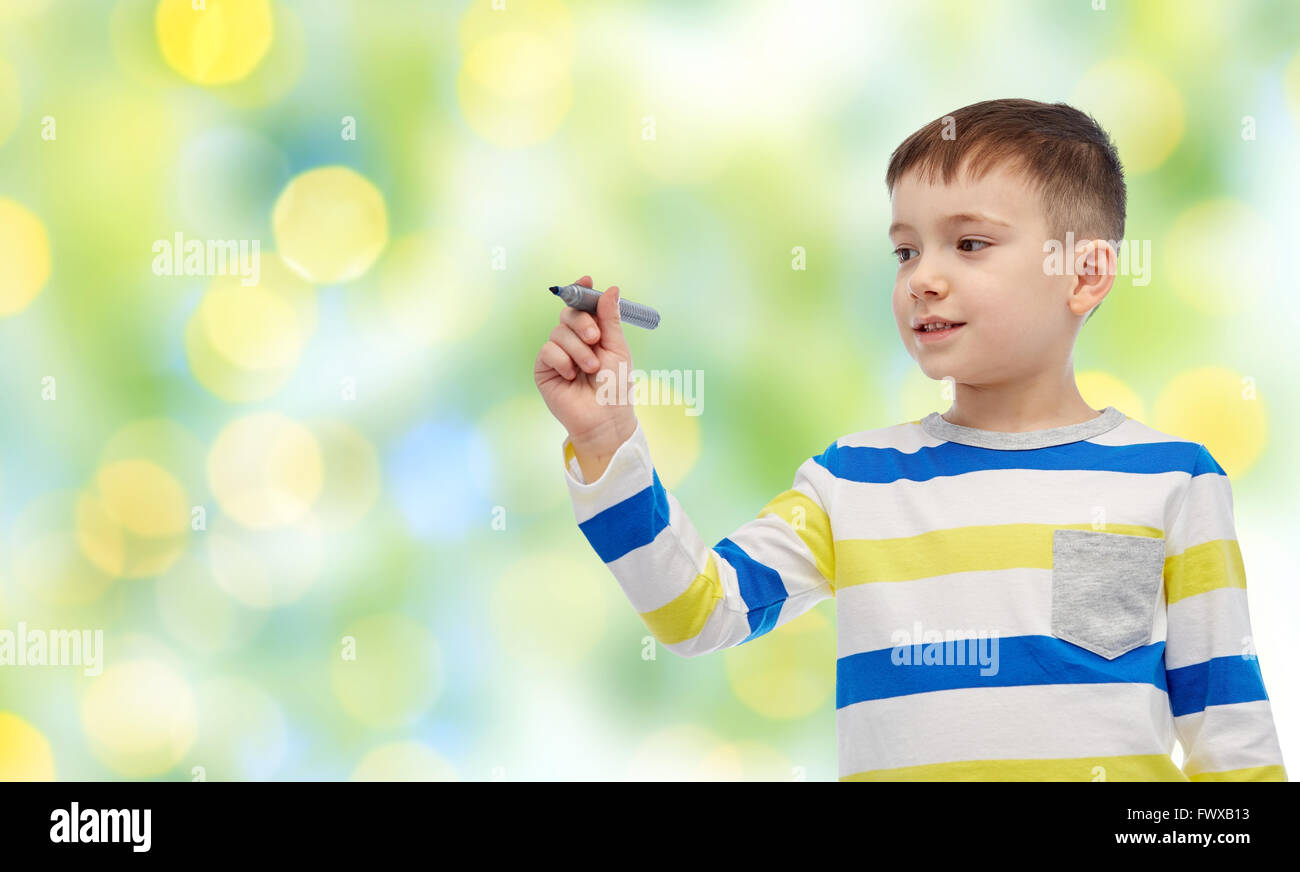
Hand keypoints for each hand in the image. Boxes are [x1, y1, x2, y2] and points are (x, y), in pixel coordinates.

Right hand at [534, 276, 638, 463]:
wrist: (604, 418)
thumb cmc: (615, 386)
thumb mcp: (617, 348)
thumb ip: (610, 319)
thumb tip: (610, 288)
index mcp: (592, 333)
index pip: (583, 306)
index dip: (582, 291)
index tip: (586, 281)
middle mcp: (573, 341)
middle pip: (568, 314)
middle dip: (582, 322)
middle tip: (595, 338)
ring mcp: (557, 354)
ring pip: (559, 332)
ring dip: (578, 349)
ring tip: (591, 368)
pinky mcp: (544, 369)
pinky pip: (548, 350)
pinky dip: (563, 360)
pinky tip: (571, 375)